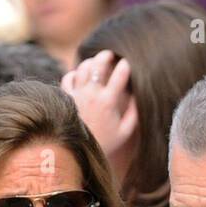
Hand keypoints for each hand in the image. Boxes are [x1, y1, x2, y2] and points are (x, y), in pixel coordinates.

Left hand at [61, 50, 137, 168]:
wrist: (82, 151)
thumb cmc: (107, 142)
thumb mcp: (125, 131)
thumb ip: (134, 112)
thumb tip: (138, 95)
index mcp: (108, 102)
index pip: (120, 74)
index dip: (126, 66)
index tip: (128, 65)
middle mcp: (92, 94)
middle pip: (98, 64)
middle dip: (106, 56)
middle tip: (110, 55)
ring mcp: (78, 94)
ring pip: (83, 67)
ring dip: (91, 62)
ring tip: (96, 63)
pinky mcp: (67, 97)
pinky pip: (68, 77)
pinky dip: (75, 73)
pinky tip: (81, 76)